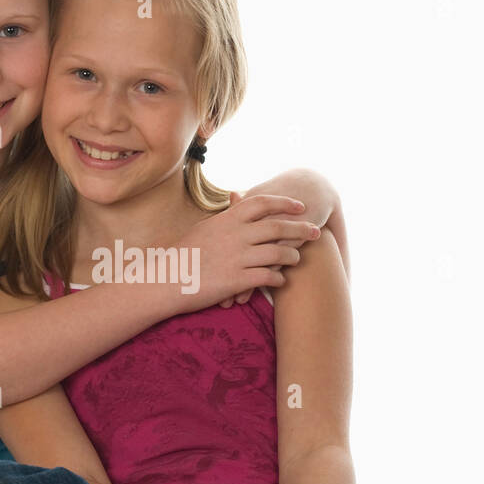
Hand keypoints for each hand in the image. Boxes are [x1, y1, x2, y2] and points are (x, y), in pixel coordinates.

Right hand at [180, 194, 318, 311]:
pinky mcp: (237, 280)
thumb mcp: (204, 228)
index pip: (262, 203)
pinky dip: (278, 278)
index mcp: (227, 220)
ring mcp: (237, 258)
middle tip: (316, 232)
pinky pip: (268, 277)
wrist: (166, 280)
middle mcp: (236, 235)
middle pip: (278, 227)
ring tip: (297, 259)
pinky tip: (280, 281)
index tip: (300, 206)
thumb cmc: (183, 255)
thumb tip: (237, 203)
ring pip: (278, 253)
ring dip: (292, 256)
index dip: (285, 203)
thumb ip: (226, 217)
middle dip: (301, 229)